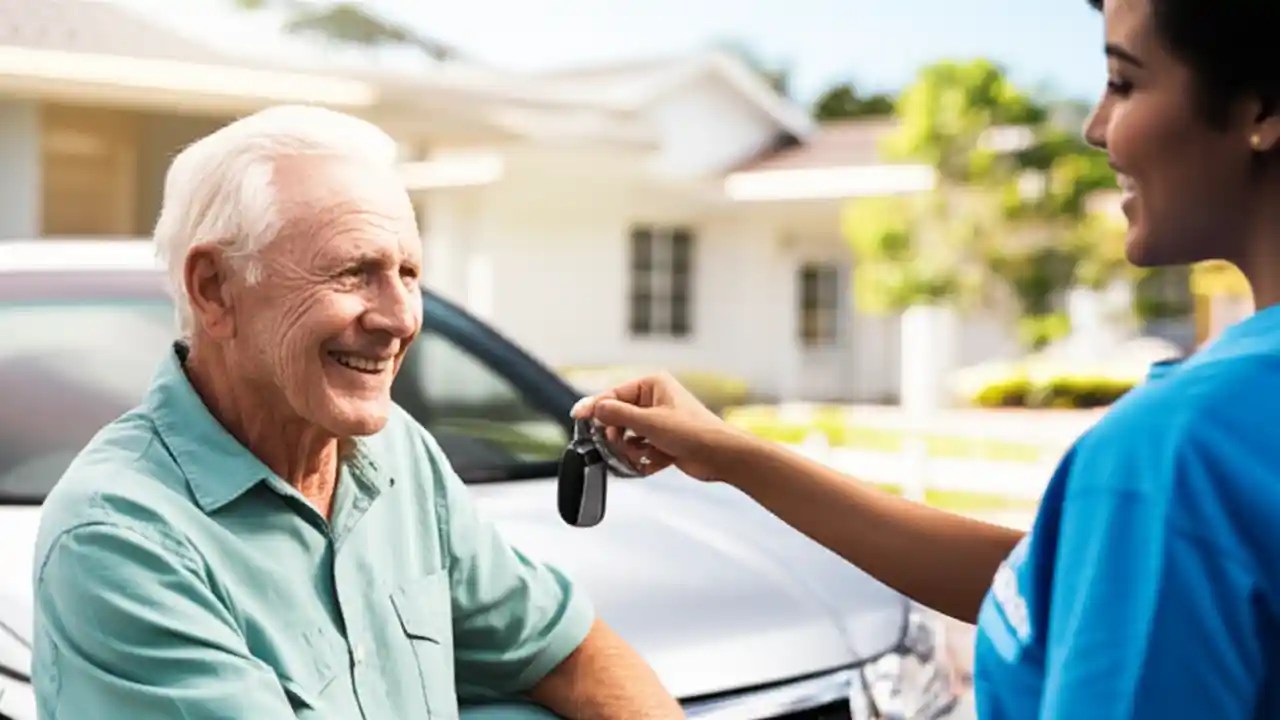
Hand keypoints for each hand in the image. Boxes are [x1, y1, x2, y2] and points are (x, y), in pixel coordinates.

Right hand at [570, 373, 752, 482]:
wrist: (722, 456)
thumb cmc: (694, 433)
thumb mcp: (650, 423)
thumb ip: (618, 415)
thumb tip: (595, 408)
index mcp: (652, 385)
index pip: (613, 394)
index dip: (595, 407)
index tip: (577, 417)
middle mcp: (654, 400)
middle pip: (618, 418)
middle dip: (618, 437)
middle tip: (620, 447)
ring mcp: (658, 421)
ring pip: (628, 437)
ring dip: (631, 451)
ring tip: (644, 457)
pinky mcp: (663, 440)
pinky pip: (640, 450)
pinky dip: (644, 459)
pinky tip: (655, 463)